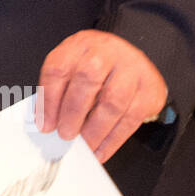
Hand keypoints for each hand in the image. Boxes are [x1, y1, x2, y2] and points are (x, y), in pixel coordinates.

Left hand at [37, 29, 166, 162]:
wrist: (130, 60)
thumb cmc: (96, 66)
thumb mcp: (72, 68)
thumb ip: (58, 91)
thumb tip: (46, 122)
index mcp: (79, 46)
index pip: (58, 69)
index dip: (49, 100)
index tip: (45, 124)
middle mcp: (106, 52)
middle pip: (87, 80)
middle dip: (73, 112)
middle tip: (65, 134)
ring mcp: (131, 69)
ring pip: (112, 101)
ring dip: (95, 129)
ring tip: (84, 145)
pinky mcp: (149, 89)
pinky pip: (131, 118)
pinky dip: (114, 139)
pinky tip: (102, 149)